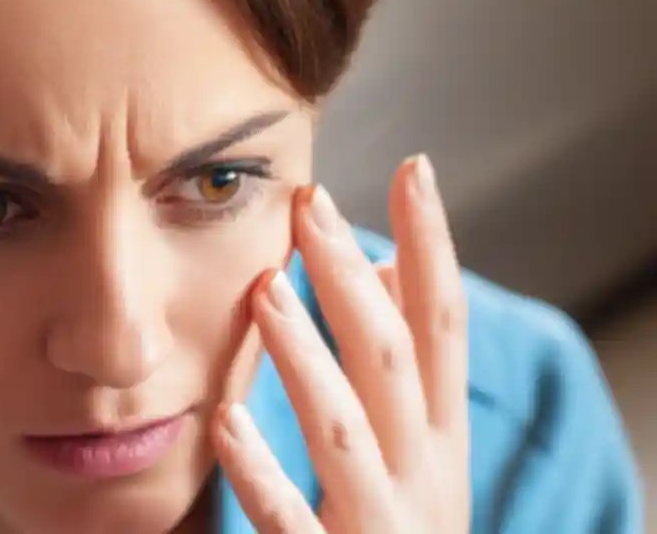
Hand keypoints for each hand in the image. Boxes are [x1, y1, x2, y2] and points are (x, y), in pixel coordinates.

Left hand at [211, 155, 470, 532]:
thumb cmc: (393, 531)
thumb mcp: (415, 451)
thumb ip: (400, 367)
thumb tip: (385, 264)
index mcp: (438, 439)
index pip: (442, 326)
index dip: (435, 245)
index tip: (414, 166)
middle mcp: (423, 477)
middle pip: (397, 361)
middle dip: (354, 281)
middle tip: (309, 206)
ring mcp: (383, 526)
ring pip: (348, 429)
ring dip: (307, 356)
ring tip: (262, 292)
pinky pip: (296, 523)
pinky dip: (264, 472)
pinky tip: (222, 422)